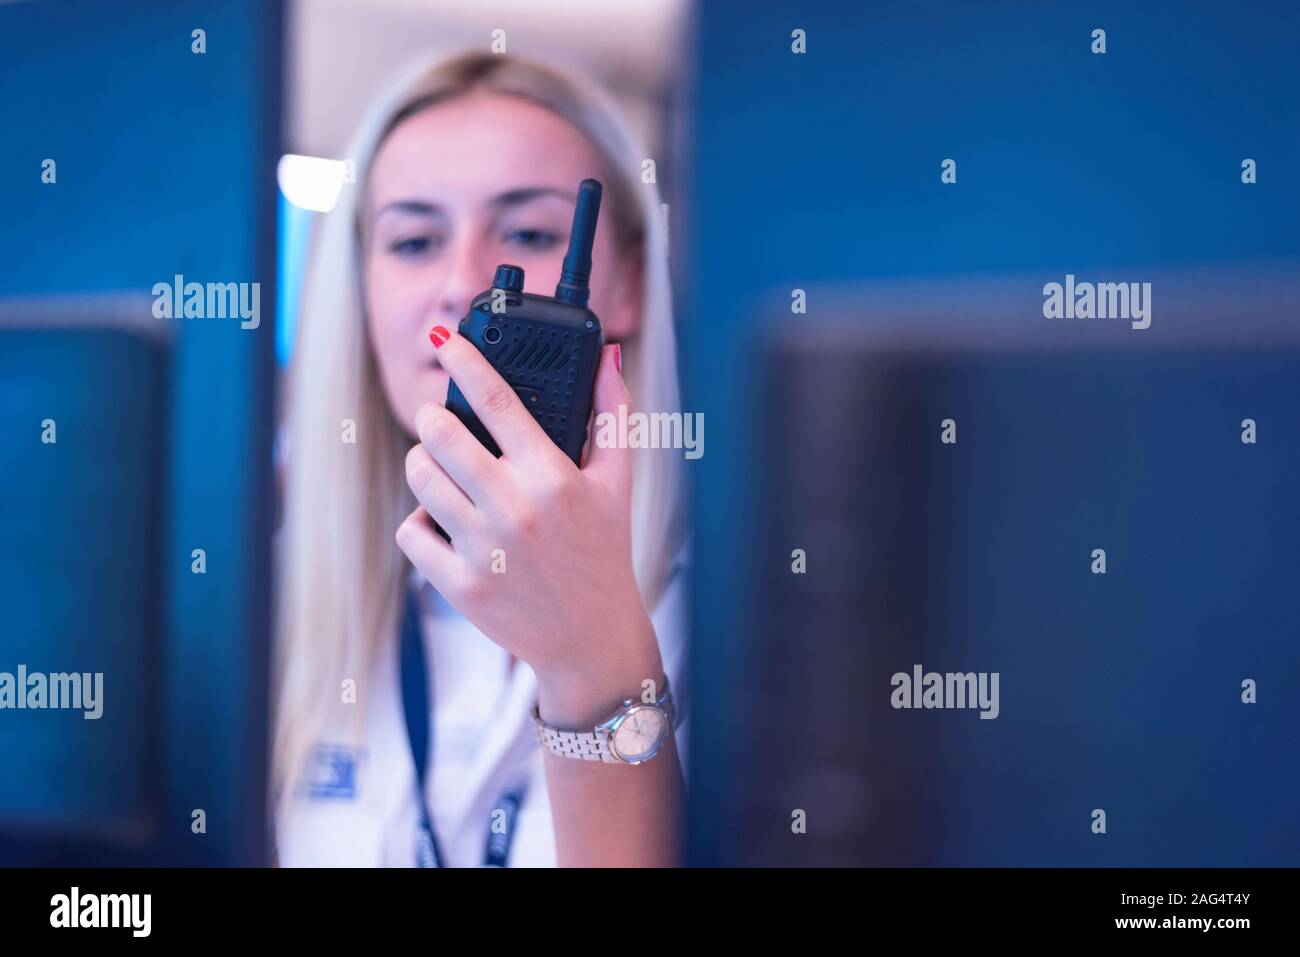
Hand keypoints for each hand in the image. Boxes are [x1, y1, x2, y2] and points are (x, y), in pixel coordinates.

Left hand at [396, 326, 662, 723]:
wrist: (592, 638)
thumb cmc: (604, 553)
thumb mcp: (617, 481)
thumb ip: (612, 412)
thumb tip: (607, 355)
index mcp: (553, 477)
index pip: (498, 401)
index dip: (465, 361)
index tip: (444, 340)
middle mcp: (516, 509)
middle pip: (443, 435)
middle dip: (433, 418)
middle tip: (439, 420)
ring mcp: (485, 549)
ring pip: (421, 477)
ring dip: (423, 464)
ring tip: (440, 468)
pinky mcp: (460, 584)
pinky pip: (412, 530)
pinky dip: (419, 520)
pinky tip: (442, 519)